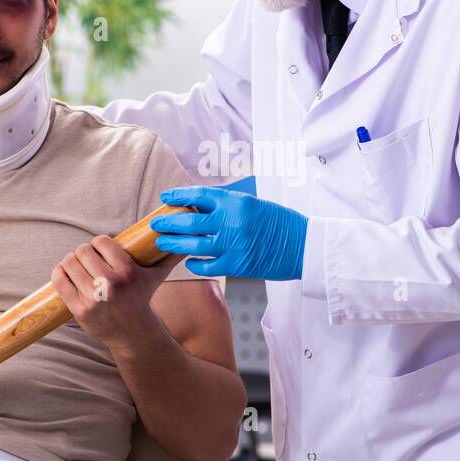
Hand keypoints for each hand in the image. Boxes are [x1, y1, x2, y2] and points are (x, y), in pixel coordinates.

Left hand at [51, 235, 179, 347]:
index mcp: (127, 272)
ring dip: (71, 261)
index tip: (101, 250)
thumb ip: (172, 254)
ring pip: (69, 262)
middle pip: (82, 251)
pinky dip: (60, 272)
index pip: (100, 241)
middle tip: (89, 259)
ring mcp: (93, 297)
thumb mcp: (158, 275)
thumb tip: (186, 235)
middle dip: (84, 252)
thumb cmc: (143, 297)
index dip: (99, 243)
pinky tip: (67, 274)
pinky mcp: (79, 309)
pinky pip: (60, 279)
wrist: (132, 333)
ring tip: (78, 266)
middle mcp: (110, 284)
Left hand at [151, 186, 307, 279]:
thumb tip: (200, 207)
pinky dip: (194, 262)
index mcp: (237, 202)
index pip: (199, 195)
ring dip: (174, 243)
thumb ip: (229, 206)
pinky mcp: (236, 265)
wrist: (303, 246)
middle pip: (190, 220)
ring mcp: (233, 244)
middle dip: (168, 222)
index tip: (166, 197)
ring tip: (161, 242)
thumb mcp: (254, 205)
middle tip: (155, 223)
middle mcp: (232, 221)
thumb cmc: (280, 224)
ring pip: (193, 244)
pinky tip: (187, 261)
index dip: (179, 195)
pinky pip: (206, 264)